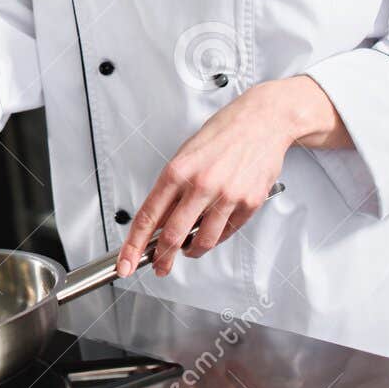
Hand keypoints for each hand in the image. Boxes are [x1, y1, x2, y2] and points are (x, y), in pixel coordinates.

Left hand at [117, 75, 343, 277]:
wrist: (262, 121)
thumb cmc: (222, 134)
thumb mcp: (185, 154)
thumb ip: (171, 189)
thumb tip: (158, 220)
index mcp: (177, 171)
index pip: (147, 217)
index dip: (133, 245)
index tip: (126, 262)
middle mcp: (200, 184)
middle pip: (172, 236)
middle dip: (162, 258)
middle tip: (159, 267)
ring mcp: (226, 196)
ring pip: (202, 241)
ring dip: (191, 252)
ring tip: (188, 250)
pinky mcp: (249, 203)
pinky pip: (227, 233)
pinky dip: (217, 237)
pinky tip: (212, 231)